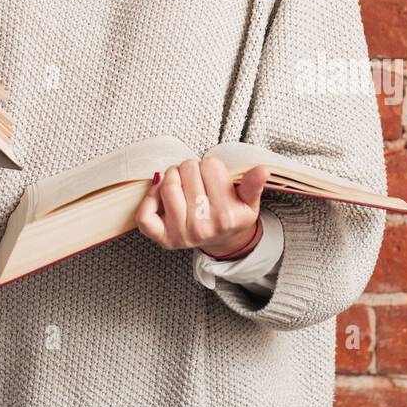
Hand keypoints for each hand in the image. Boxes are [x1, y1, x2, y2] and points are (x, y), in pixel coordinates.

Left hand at [135, 156, 269, 258]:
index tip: (214, 176)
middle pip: (187, 171)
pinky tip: (159, 192)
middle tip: (198, 180)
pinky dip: (149, 198)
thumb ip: (252, 184)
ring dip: (172, 176)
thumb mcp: (248, 201)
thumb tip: (262, 169)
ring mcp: (182, 234)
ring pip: (167, 186)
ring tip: (182, 182)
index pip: (210, 166)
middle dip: (192, 168)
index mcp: (226, 216)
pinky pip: (145, 216)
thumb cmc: (232, 215)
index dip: (211, 166)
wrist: (222, 241)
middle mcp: (203, 227)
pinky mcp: (164, 239)